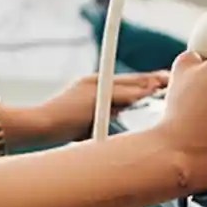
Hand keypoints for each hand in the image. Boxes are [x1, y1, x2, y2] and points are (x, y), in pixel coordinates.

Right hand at [35, 72, 170, 144]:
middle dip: (149, 80)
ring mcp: (93, 87)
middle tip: (168, 78)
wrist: (38, 126)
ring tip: (163, 82)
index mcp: (92, 87)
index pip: (123, 83)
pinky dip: (134, 93)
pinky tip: (148, 92)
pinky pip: (118, 93)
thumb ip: (101, 117)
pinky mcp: (91, 94)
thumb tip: (117, 123)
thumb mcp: (84, 121)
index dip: (142, 82)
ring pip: (126, 84)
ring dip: (146, 83)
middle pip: (128, 80)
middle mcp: (94, 82)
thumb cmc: (58, 128)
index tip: (159, 82)